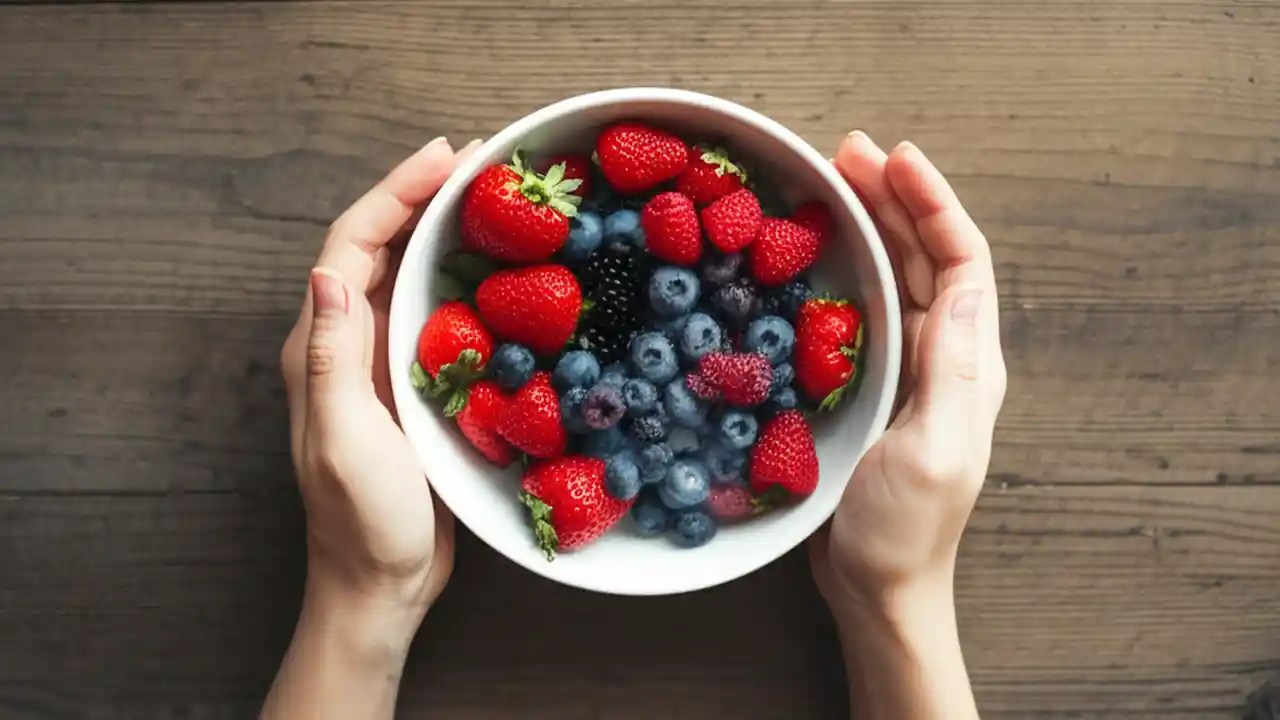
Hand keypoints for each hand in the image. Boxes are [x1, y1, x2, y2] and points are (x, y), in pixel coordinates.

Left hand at [279, 137, 478, 631]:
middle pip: (378, 248)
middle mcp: (345, 344)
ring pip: (405, 275)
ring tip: (490, 198)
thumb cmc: (364, 521)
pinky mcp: (409, 386)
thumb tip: (330, 274)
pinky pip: (431, 314)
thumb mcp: (346, 440)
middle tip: (478, 163)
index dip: (394, 194)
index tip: (444, 157)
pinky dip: (459, 279)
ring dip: (441, 231)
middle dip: (421, 197)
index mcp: (321, 347)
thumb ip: (333, 359)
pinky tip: (496, 271)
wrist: (381, 584)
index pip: (350, 247)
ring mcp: (377, 364)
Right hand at [809, 132, 1005, 719]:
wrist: (875, 588)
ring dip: (869, 225)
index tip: (895, 158)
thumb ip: (951, 368)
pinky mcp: (868, 386)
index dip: (934, 204)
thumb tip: (961, 281)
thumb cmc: (903, 530)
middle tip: (846, 153)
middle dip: (894, 198)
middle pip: (925, 257)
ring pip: (893, 277)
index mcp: (966, 364)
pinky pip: (860, 312)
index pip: (961, 262)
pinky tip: (813, 254)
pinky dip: (841, 270)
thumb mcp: (934, 450)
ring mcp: (903, 370)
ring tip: (832, 181)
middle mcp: (941, 356)